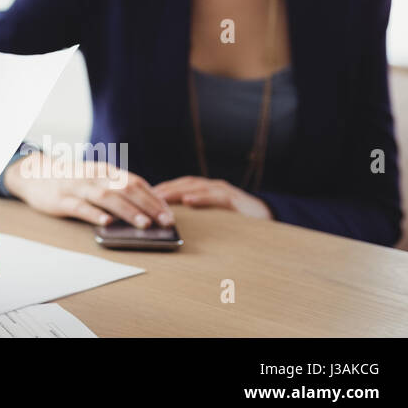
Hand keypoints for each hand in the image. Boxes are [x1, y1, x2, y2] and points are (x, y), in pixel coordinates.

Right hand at [2, 150, 174, 228]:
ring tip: (144, 224)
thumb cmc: (70, 180)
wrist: (32, 175)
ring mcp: (76, 187)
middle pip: (125, 189)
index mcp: (103, 170)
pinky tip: (107, 223)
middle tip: (165, 222)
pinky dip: (94, 214)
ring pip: (106, 197)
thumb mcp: (93, 177)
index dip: (154, 197)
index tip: (169, 213)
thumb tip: (145, 207)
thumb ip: (114, 187)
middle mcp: (92, 176)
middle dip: (148, 206)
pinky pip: (80, 207)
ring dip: (127, 211)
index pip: (134, 182)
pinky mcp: (61, 200)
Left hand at [151, 176, 272, 219]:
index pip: (176, 186)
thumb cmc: (236, 218)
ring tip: (159, 197)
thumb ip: (195, 215)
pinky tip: (188, 201)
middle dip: (162, 189)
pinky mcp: (234, 198)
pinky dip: (201, 197)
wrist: (267, 217)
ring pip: (195, 187)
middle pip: (181, 184)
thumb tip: (168, 223)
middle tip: (142, 196)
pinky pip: (215, 196)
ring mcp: (222, 190)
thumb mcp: (211, 215)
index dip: (158, 190)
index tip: (140, 196)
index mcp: (203, 190)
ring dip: (176, 191)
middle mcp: (210, 186)